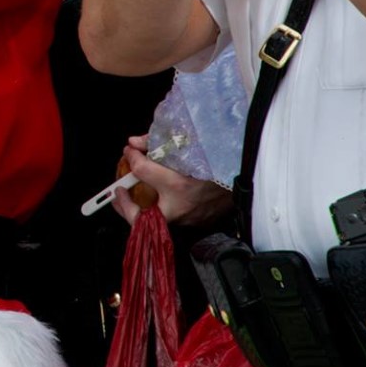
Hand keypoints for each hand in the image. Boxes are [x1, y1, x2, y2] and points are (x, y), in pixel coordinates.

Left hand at [112, 136, 234, 227]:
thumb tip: (135, 143)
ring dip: (141, 209)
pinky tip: (158, 199)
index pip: (142, 170)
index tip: (130, 152)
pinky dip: (163, 209)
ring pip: (156, 220)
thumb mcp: (186, 146)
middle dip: (123, 206)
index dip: (132, 158)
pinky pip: (174, 219)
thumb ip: (156, 144)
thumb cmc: (217, 161)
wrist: (248, 175)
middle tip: (117, 192)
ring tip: (131, 196)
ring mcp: (189, 219)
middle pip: (139, 217)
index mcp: (177, 184)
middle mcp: (181, 206)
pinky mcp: (197, 223)